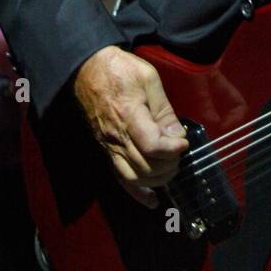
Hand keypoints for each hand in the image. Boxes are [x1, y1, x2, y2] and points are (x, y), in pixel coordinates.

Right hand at [72, 45, 188, 208]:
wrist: (87, 69)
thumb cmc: (120, 69)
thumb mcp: (148, 79)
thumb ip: (164, 110)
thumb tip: (176, 135)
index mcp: (129, 115)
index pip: (152, 146)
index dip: (173, 148)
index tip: (183, 142)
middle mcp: (117, 137)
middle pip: (146, 166)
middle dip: (169, 164)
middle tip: (179, 152)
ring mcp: (109, 146)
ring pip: (134, 177)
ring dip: (157, 178)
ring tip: (171, 167)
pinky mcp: (106, 150)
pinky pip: (120, 178)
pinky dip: (137, 193)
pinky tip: (152, 200)